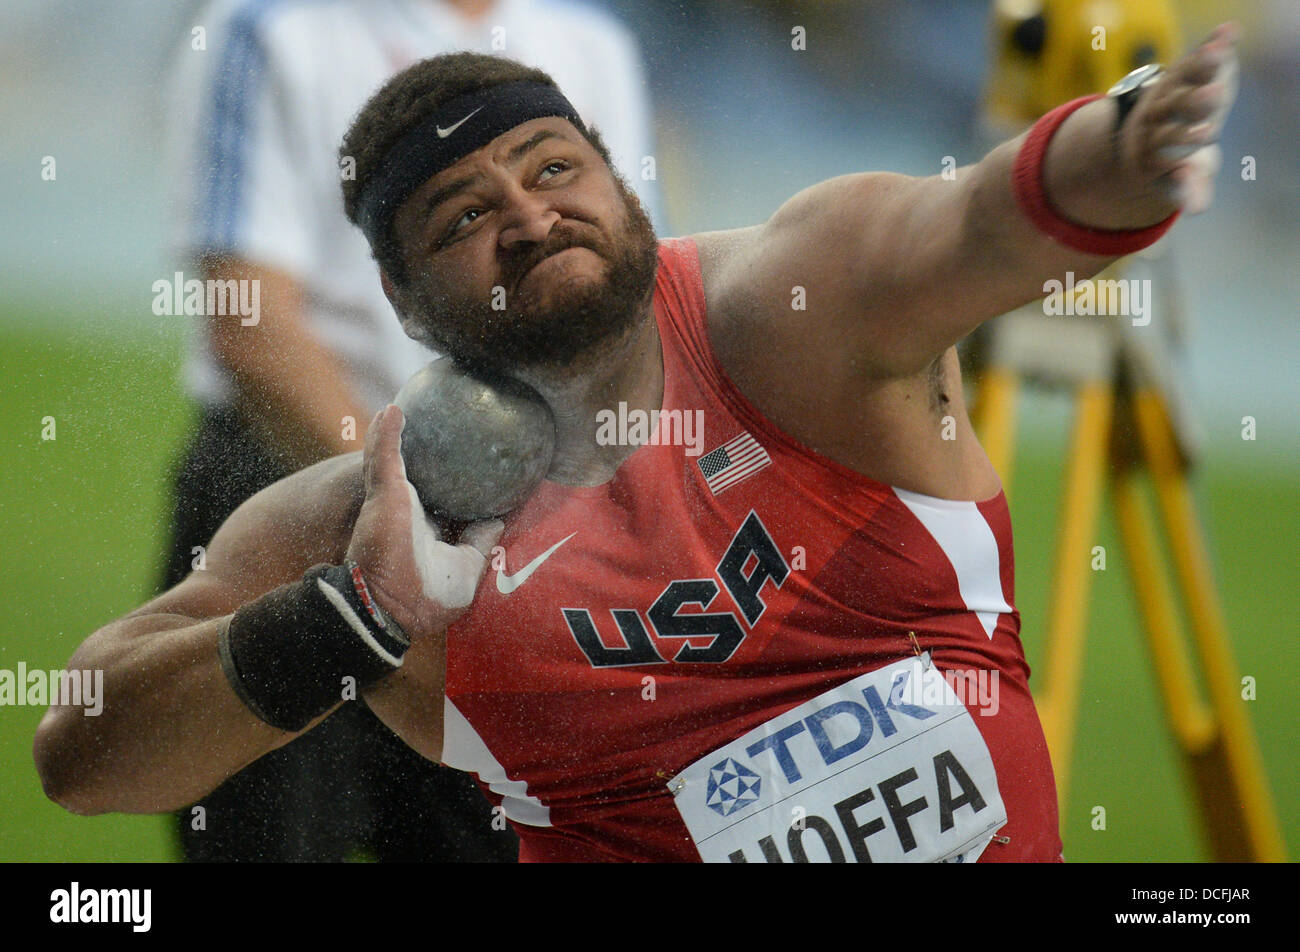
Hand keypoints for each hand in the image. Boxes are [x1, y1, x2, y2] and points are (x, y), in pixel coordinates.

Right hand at [345, 405, 502, 637]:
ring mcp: (394, 501)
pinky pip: (385, 454)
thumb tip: (498, 518)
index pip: (441, 499)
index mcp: (428, 531)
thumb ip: (481, 541)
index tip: (471, 464)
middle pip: (415, 475)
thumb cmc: (428, 595)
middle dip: (420, 452)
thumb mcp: (467, 568)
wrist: (390, 605)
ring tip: (400, 411)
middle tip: (439, 426)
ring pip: (393, 460)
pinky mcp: (386, 492)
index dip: (453, 483)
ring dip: (394, 436)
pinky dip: (386, 433)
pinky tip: (392, 410)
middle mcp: (409, 513)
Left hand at [1120, 22, 1238, 214]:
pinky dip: (1214, 43)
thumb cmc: (1172, 161)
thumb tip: (1196, 209)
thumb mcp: (1178, 178)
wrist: (1146, 127)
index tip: (1203, 135)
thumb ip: (1188, 188)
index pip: (1169, 141)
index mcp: (1157, 143)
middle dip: (1194, 103)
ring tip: (1218, 53)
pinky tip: (1228, 32)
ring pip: (1184, 77)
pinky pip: (1198, 55)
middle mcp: (1161, 115)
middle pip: (1176, 108)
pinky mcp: (1187, 68)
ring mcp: (1173, 88)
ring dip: (1203, 66)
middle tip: (1214, 97)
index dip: (1184, 137)